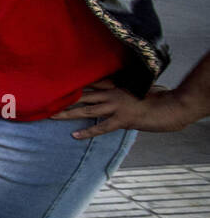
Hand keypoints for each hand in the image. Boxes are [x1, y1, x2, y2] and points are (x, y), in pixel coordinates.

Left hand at [50, 79, 196, 138]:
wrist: (171, 106)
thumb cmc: (155, 96)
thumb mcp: (135, 86)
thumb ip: (120, 87)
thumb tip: (108, 89)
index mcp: (115, 84)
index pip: (88, 81)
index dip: (71, 83)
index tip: (54, 83)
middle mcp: (112, 93)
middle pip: (82, 95)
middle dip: (63, 98)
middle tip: (45, 99)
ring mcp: (116, 106)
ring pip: (86, 110)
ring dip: (68, 113)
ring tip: (52, 116)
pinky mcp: (123, 119)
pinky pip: (101, 127)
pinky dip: (87, 132)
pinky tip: (74, 135)